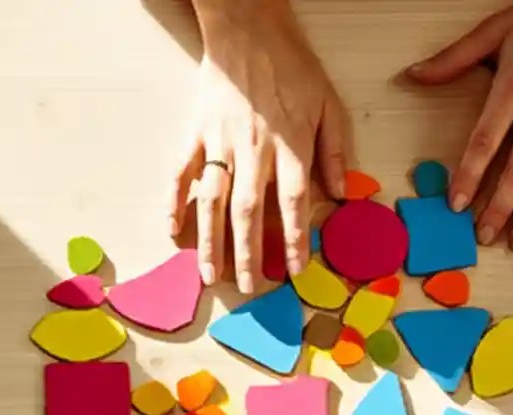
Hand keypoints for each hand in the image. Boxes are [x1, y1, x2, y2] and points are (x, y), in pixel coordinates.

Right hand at [170, 0, 347, 292]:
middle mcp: (253, 149)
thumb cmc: (292, 66)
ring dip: (211, 242)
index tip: (295, 271)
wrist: (248, 27)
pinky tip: (171, 230)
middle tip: (248, 288)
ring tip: (209, 276)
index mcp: (290, 145)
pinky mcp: (195, 131)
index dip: (296, 240)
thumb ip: (335, 151)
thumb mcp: (329, 104)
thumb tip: (341, 193)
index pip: (293, 203)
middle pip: (250, 213)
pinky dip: (173, 201)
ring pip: (213, 200)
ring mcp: (219, 141)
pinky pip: (181, 171)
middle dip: (249, 255)